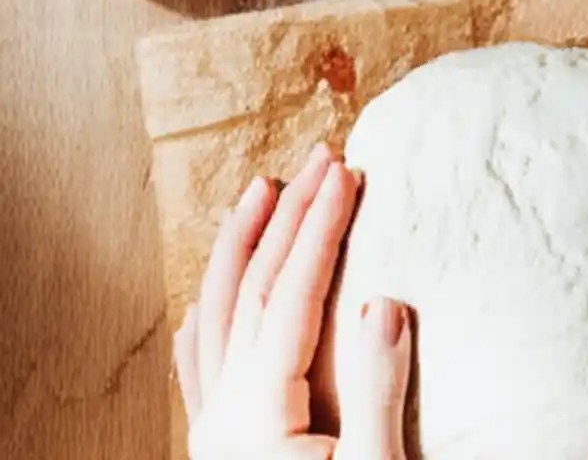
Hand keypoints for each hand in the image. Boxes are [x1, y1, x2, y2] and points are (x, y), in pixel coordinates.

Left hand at [174, 145, 412, 459]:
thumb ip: (376, 393)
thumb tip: (382, 305)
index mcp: (262, 416)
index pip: (292, 294)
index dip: (320, 228)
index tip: (345, 175)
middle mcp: (226, 418)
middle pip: (252, 292)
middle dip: (287, 217)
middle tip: (318, 161)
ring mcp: (217, 435)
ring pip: (216, 318)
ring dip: (239, 249)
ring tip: (261, 195)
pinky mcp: (224, 451)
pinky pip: (200, 368)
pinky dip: (204, 322)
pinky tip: (202, 303)